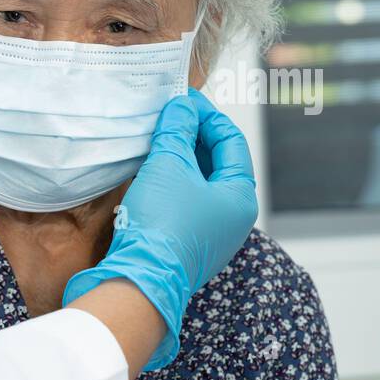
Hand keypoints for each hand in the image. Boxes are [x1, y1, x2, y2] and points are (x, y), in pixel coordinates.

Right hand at [63, 89, 257, 369]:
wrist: (138, 280)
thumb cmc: (161, 222)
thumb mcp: (169, 165)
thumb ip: (177, 130)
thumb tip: (182, 107)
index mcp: (240, 197)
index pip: (232, 141)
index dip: (207, 115)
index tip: (182, 100)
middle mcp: (233, 219)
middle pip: (218, 164)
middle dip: (193, 137)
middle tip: (169, 117)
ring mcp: (210, 236)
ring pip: (199, 186)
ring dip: (181, 160)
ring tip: (157, 140)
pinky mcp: (186, 247)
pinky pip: (185, 205)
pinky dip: (172, 184)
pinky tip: (151, 174)